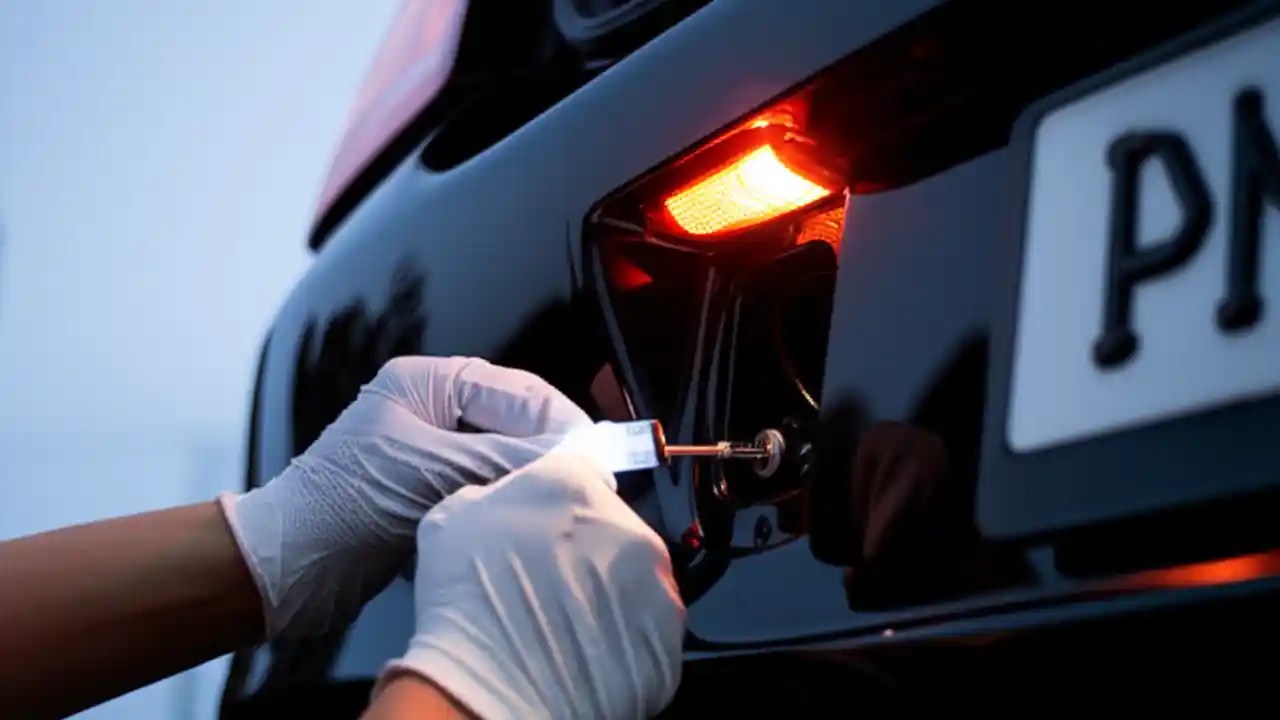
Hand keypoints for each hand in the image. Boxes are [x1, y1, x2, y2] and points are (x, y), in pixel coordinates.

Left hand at [219, 356, 591, 636]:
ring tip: (556, 504)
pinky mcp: (427, 493)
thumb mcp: (432, 471)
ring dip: (525, 481)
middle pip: (514, 423)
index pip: (518, 391)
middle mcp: (430, 409)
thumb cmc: (342, 505)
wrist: (287, 566)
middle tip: (585, 484)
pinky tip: (519, 522)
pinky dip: (503, 504)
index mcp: (427, 382)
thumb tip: (572, 457)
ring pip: (502, 460)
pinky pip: (483, 490)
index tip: (598, 456)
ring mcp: (429, 452)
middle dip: (548, 453)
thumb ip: (506, 457)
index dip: (562, 423)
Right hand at [378, 450, 684, 719]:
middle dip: (584, 547)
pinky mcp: (669, 635)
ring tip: (567, 624)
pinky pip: (648, 628)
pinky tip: (587, 653)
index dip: (558, 500)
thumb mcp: (452, 518)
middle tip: (548, 582)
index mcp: (572, 481)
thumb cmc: (466, 601)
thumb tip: (502, 501)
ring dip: (608, 591)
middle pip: (610, 524)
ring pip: (633, 576)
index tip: (544, 524)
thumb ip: (491, 496)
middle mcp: (626, 522)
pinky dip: (624, 638)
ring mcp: (655, 581)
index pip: (577, 470)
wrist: (492, 688)